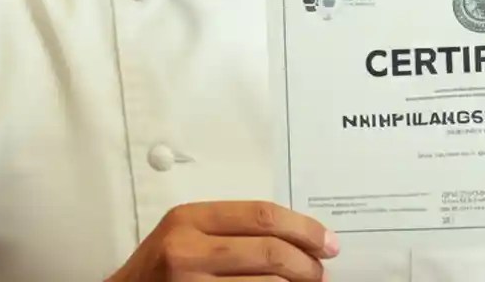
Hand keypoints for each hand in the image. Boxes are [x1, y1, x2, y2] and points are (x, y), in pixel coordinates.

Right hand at [106, 201, 338, 281]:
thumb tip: (295, 236)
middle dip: (306, 263)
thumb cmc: (159, 268)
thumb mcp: (185, 234)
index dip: (302, 229)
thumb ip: (229, 229)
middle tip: (321, 270)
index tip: (325, 240)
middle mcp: (187, 250)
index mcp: (188, 219)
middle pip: (269, 251)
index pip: (261, 215)